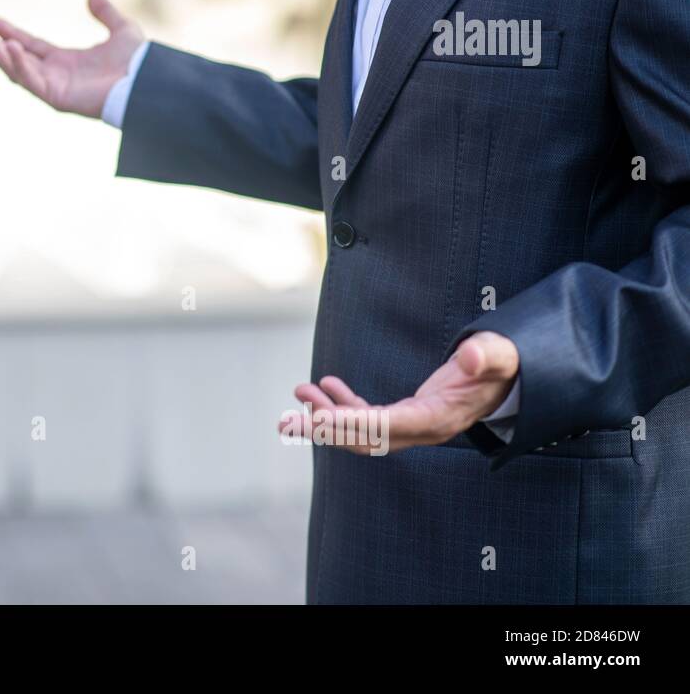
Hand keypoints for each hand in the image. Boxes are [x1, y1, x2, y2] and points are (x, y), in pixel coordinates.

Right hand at [0, 0, 144, 117]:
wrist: (147, 82)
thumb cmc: (138, 63)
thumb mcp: (121, 29)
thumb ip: (105, 13)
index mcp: (65, 62)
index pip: (28, 44)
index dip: (7, 32)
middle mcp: (55, 76)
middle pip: (13, 59)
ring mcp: (54, 88)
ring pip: (16, 70)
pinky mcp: (57, 98)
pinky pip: (32, 81)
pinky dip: (19, 64)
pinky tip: (9, 47)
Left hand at [278, 331, 519, 454]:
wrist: (510, 379)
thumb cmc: (502, 365)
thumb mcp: (500, 356)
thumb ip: (486, 356)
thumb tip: (469, 357)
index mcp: (439, 419)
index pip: (388, 428)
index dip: (351, 423)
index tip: (318, 417)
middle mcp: (422, 430)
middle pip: (365, 438)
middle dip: (324, 429)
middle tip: (285, 421)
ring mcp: (413, 426)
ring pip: (361, 431)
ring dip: (327, 416)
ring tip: (299, 393)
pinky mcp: (407, 416)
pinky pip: (368, 418)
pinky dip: (344, 404)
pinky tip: (325, 387)